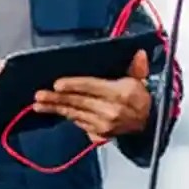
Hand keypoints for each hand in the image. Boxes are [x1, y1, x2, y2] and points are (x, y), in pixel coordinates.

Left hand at [33, 50, 150, 139]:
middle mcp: (111, 110)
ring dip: (56, 109)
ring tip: (40, 104)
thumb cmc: (140, 100)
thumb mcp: (141, 80)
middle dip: (57, 98)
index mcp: (120, 94)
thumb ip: (137, 67)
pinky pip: (78, 123)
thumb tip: (139, 54)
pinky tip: (54, 110)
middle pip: (79, 102)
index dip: (74, 85)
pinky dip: (66, 116)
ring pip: (75, 114)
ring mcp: (104, 124)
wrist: (148, 125)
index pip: (92, 87)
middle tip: (40, 95)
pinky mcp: (99, 134)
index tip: (58, 84)